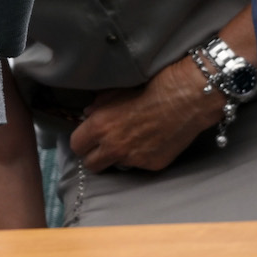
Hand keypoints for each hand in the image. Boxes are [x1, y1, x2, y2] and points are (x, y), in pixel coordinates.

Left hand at [70, 58, 221, 172]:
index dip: (81, 143)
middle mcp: (113, 147)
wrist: (181, 100)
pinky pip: (138, 165)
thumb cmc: (146, 89)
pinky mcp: (152, 165)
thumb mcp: (113, 93)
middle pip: (91, 165)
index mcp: (98, 127)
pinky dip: (139, 157)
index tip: (86, 140)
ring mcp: (133, 159)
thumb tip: (87, 114)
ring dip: (117, 158)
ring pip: (116, 166)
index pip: (76, 146)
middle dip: (94, 157)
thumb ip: (97, 107)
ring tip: (129, 143)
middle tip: (101, 148)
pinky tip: (148, 143)